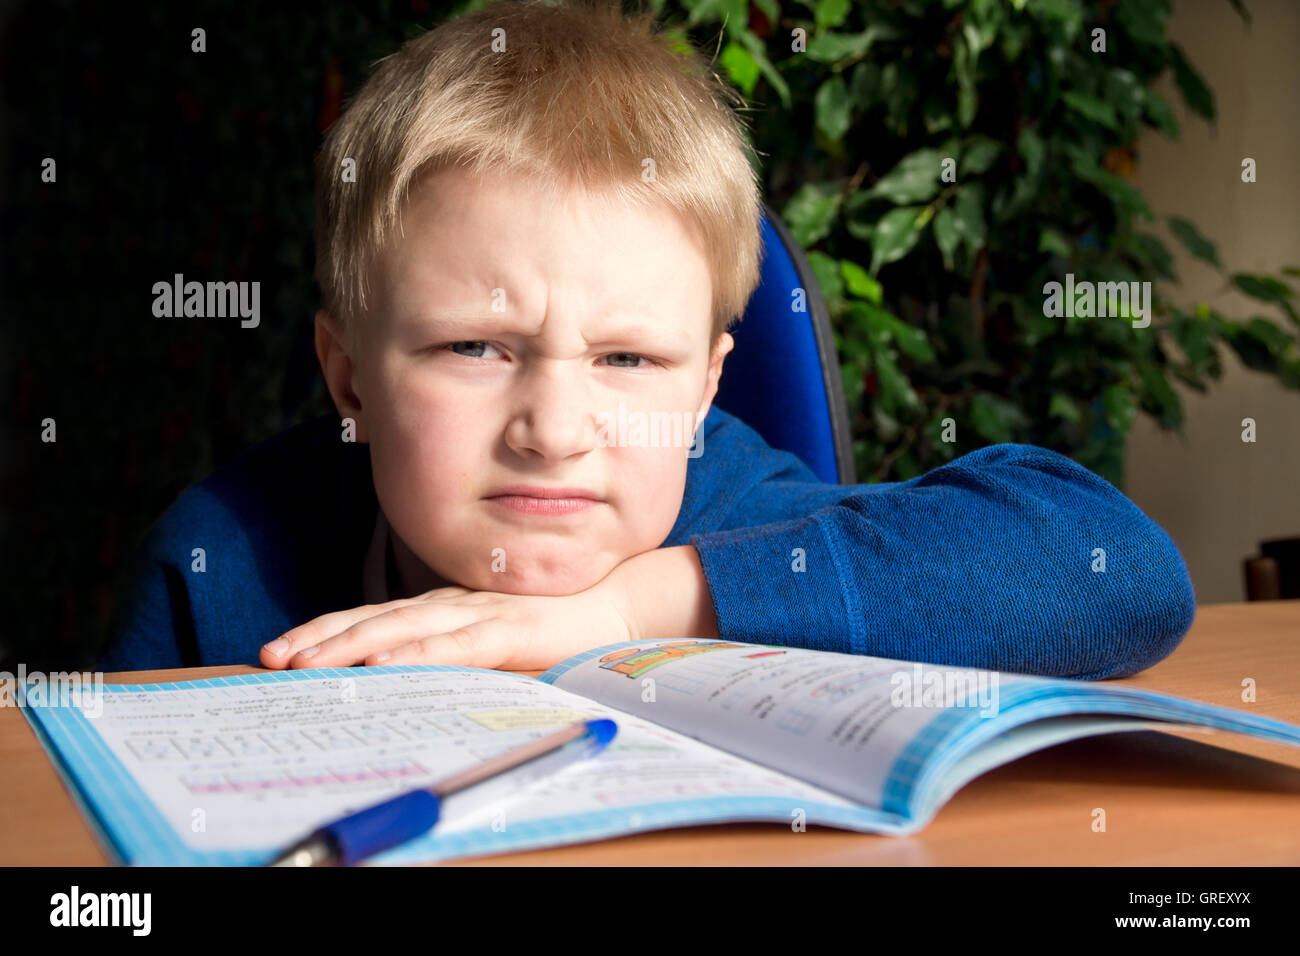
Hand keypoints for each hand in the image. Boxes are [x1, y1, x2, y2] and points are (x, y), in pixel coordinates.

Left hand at [259, 579, 639, 672]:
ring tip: (307, 661)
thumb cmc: (553, 625)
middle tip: (271, 656)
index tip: (279, 648)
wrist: (616, 604)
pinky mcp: (509, 630)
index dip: (324, 629)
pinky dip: (415, 653)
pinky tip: (383, 663)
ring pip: (402, 628)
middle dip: (318, 637)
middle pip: (373, 618)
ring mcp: (478, 613)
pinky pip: (454, 645)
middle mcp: (451, 604)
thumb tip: (401, 675)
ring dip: (350, 644)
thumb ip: (452, 649)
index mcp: (443, 608)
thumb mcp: (490, 639)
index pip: (371, 616)